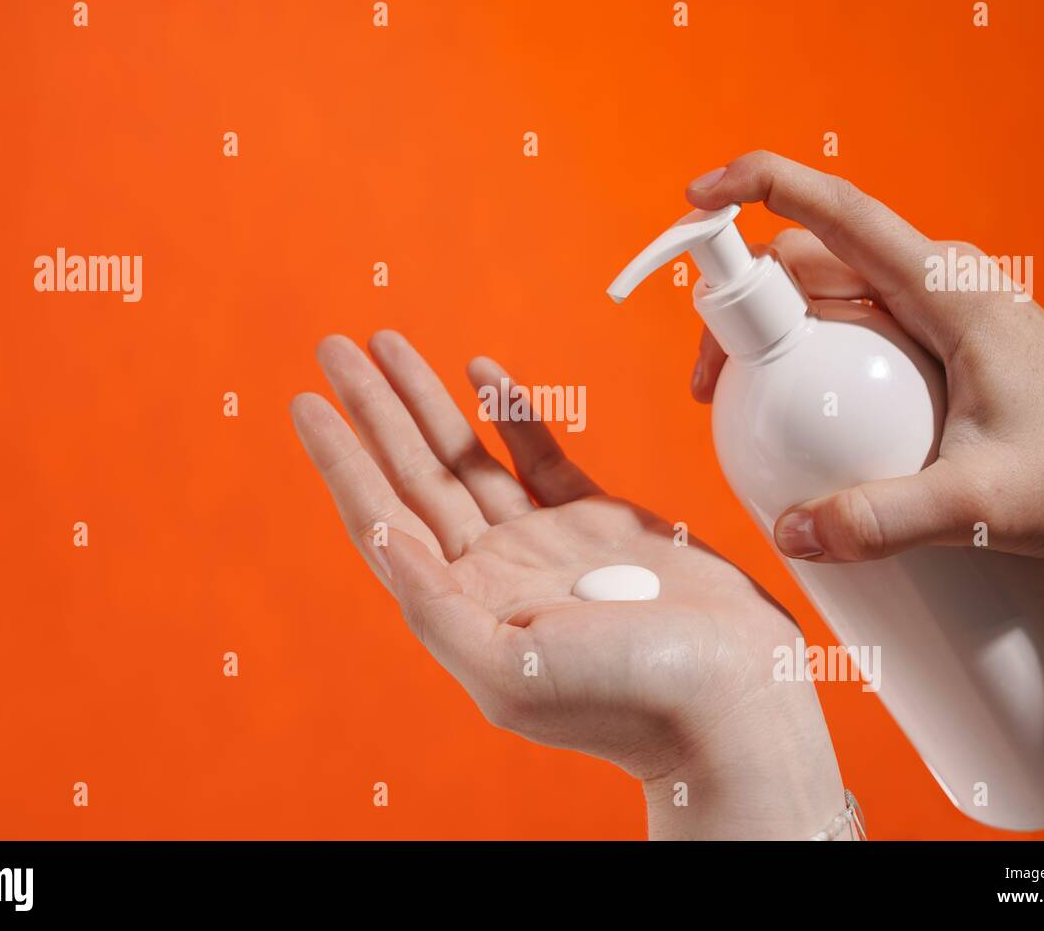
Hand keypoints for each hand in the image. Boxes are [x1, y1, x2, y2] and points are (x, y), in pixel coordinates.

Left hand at [290, 331, 845, 838]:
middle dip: (373, 408)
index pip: (382, 517)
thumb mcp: (511, 670)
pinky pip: (540, 454)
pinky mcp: (599, 521)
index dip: (340, 459)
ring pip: (470, 455)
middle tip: (334, 349)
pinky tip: (478, 371)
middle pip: (414, 473)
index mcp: (464, 606)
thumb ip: (435, 607)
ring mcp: (543, 542)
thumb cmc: (632, 699)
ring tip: (387, 346)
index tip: (307, 402)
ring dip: (426, 401)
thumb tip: (379, 535)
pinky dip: (510, 412)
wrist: (736, 698)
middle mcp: (494, 571)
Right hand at [686, 152, 1043, 620]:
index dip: (760, 188)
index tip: (699, 196)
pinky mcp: (935, 343)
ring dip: (770, 333)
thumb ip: (884, 519)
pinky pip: (852, 330)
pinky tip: (798, 410)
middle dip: (740, 304)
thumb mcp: (980, 504)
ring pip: (827, 295)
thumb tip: (792, 529)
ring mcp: (936, 311)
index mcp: (948, 288)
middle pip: (812, 261)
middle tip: (709, 386)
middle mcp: (938, 282)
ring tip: (740, 406)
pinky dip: (807, 356)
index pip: (838, 213)